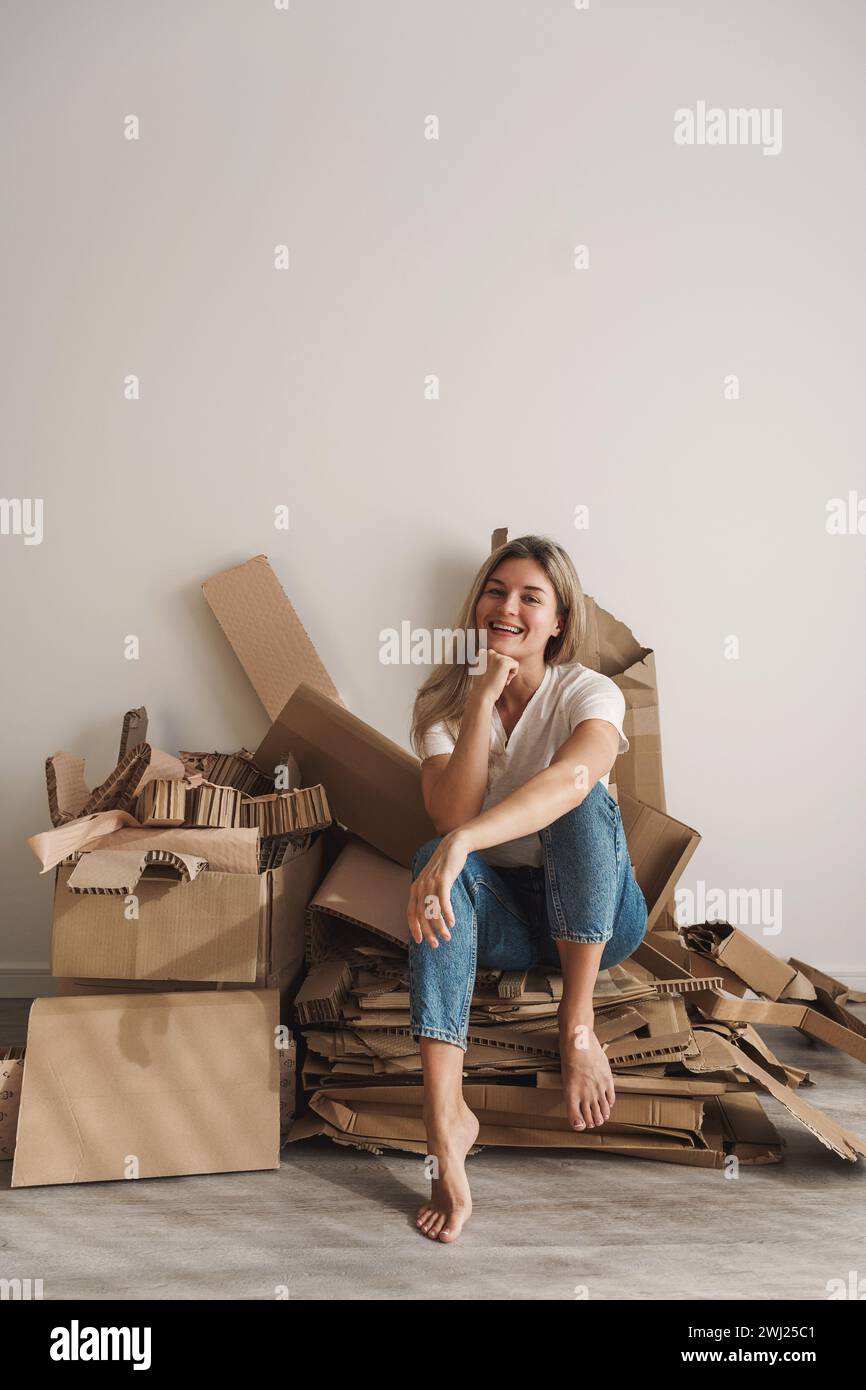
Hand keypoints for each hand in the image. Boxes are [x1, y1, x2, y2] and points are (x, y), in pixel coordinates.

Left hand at [407, 831, 469, 945]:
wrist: (452, 846)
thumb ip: (428, 895)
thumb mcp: (432, 881)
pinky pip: (443, 901)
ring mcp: (431, 883)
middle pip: (421, 915)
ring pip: (432, 910)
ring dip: (439, 926)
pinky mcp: (443, 879)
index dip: (414, 928)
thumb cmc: (444, 867)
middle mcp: (420, 886)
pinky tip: (452, 922)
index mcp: (415, 888)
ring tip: (447, 937)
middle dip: (427, 932)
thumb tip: (429, 914)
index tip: (419, 941)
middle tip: (435, 944)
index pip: (411, 913)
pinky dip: (447, 913)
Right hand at [469, 648, 518, 702]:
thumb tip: (496, 661)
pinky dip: (513, 674)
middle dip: (503, 671)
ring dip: (507, 673)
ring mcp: (497, 657)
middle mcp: (489, 653)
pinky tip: (504, 680)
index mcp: (482, 653)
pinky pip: (516, 665)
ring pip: (511, 662)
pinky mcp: (504, 663)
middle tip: (495, 680)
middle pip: (505, 659)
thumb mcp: (481, 671)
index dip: (497, 669)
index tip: (490, 677)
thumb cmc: (482, 687)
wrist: (481, 695)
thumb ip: (488, 663)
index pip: (498, 658)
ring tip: (497, 681)